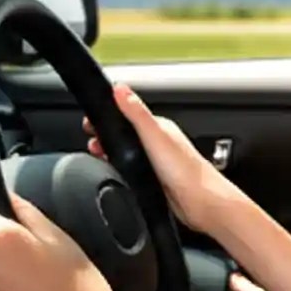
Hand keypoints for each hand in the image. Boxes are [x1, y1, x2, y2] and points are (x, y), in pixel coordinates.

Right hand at [85, 84, 251, 233]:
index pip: (130, 114)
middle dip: (107, 135)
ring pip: (129, 152)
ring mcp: (158, 162)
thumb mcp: (155, 135)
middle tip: (91, 140)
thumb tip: (120, 88)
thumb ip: (137, 113)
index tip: (90, 121)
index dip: (109, 116)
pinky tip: (116, 172)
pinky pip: (133, 170)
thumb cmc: (184, 170)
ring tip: (97, 153)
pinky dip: (121, 168)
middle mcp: (159, 143)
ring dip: (112, 151)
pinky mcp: (156, 181)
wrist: (200, 203)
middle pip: (127, 134)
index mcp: (160, 128)